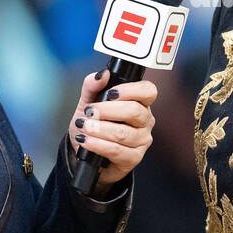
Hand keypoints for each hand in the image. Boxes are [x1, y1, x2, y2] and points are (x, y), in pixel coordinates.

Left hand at [67, 70, 156, 195]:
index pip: (148, 91)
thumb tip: (102, 74)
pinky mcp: (133, 159)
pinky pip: (117, 151)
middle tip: (90, 112)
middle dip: (108, 110)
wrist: (83, 153)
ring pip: (123, 133)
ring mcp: (142, 141)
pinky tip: (86, 141)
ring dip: (99, 129)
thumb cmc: (92, 126)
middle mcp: (145, 121)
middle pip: (135, 111)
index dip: (131, 90)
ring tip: (84, 127)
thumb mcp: (87, 103)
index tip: (110, 93)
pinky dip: (98, 145)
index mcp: (140, 103)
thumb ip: (93, 86)